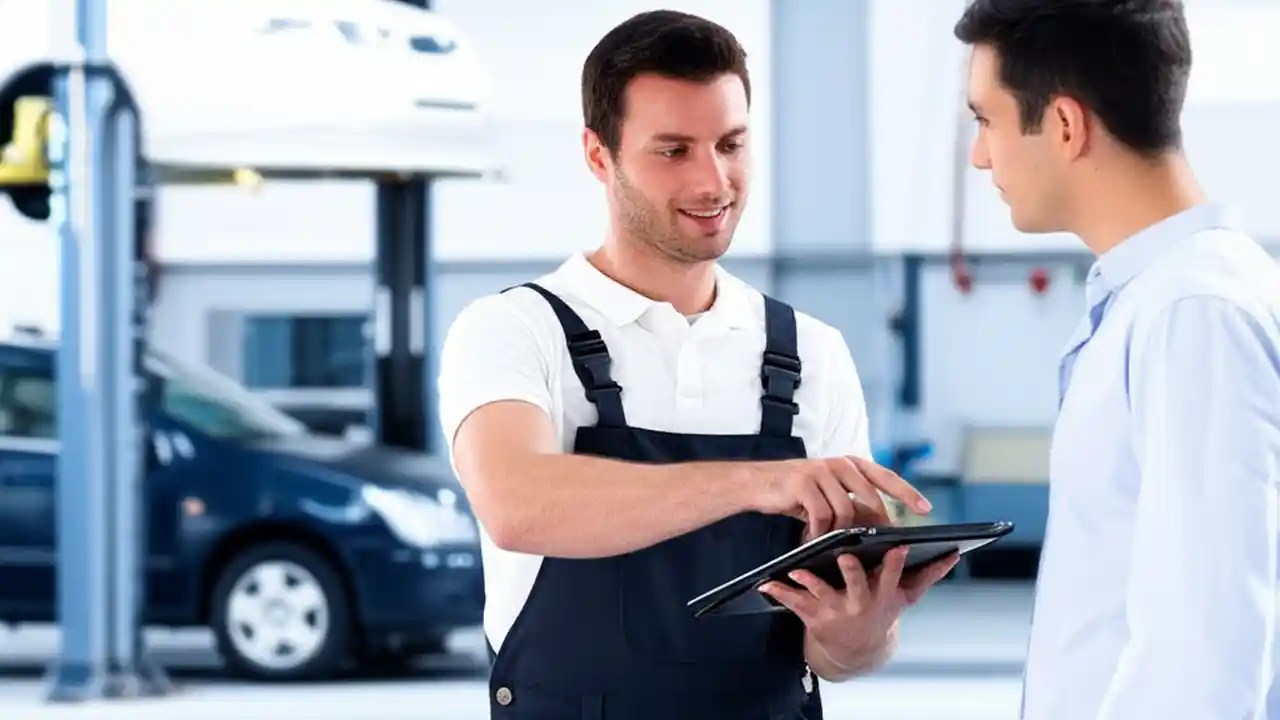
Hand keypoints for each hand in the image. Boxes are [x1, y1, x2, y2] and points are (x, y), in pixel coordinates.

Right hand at [749, 456, 932, 540]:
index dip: (908, 493)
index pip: (886, 477)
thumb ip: (851, 500)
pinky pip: (822, 516)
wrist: (756, 483)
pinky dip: (817, 532)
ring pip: (846, 511)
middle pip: (870, 498)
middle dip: (872, 525)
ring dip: (836, 532)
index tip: (927, 509)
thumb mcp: (827, 492)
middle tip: (869, 545)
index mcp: (850, 464)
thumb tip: (881, 523)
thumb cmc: (795, 492)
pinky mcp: (804, 482)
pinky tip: (808, 537)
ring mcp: (822, 470)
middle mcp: (839, 463)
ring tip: (823, 540)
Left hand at [758, 547, 957, 674]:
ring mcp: (836, 611)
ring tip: (797, 570)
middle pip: (857, 586)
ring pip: (821, 594)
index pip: (891, 576)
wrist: (856, 650)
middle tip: (847, 556)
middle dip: (852, 572)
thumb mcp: (906, 597)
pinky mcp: (813, 617)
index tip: (898, 545)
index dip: (895, 563)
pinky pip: (794, 603)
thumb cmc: (882, 611)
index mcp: (883, 596)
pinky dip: (779, 592)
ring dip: (809, 583)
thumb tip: (956, 554)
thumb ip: (929, 575)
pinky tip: (766, 583)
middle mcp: (860, 604)